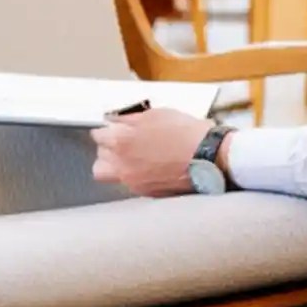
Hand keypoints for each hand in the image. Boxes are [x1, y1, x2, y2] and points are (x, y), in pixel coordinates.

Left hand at [91, 108, 211, 197]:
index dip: (106, 130)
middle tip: (120, 140)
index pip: (98, 136)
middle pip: (99, 156)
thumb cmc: (185, 132)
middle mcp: (122, 164)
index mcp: (121, 141)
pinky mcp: (145, 192)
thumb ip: (129, 118)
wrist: (208, 156)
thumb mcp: (156, 114)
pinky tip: (146, 166)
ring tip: (128, 156)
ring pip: (107, 174)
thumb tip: (114, 120)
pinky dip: (131, 174)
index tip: (112, 128)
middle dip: (108, 147)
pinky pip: (128, 183)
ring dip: (112, 164)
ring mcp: (132, 181)